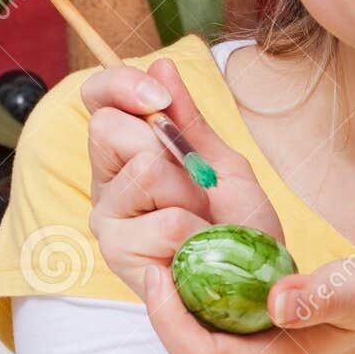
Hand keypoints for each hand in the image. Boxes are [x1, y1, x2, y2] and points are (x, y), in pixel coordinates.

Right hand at [83, 56, 285, 300]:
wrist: (256, 288)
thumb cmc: (239, 230)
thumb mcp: (223, 166)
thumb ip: (190, 122)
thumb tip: (164, 65)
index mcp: (124, 156)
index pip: (98, 100)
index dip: (121, 85)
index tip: (160, 96)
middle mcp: (106, 186)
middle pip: (111, 129)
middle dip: (170, 150)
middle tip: (197, 187)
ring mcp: (108, 222)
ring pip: (145, 171)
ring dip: (192, 195)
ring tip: (203, 223)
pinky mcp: (119, 256)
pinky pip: (166, 222)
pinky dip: (198, 233)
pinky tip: (198, 250)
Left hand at [144, 252, 354, 353]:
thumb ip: (322, 296)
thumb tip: (277, 301)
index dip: (169, 318)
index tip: (161, 271)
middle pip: (183, 347)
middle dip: (164, 303)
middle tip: (162, 247)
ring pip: (187, 340)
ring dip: (175, 299)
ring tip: (174, 250)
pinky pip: (199, 333)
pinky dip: (191, 301)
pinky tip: (196, 265)